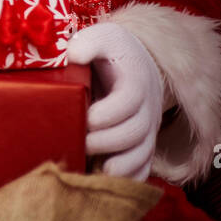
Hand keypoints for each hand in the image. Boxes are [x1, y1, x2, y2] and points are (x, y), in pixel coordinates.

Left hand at [67, 21, 164, 181]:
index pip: (129, 101)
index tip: (86, 118)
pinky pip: (144, 167)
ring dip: (121, 166)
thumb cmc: (108, 52)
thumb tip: (74, 54)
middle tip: (81, 143)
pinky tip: (108, 182)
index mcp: (135, 81)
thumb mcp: (99, 37)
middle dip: (107, 141)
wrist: (132, 63)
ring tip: (98, 170)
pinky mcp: (142, 143)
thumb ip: (88, 43)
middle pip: (135, 131)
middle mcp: (146, 107)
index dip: (108, 114)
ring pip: (143, 153)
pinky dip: (130, 178)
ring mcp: (146, 128)